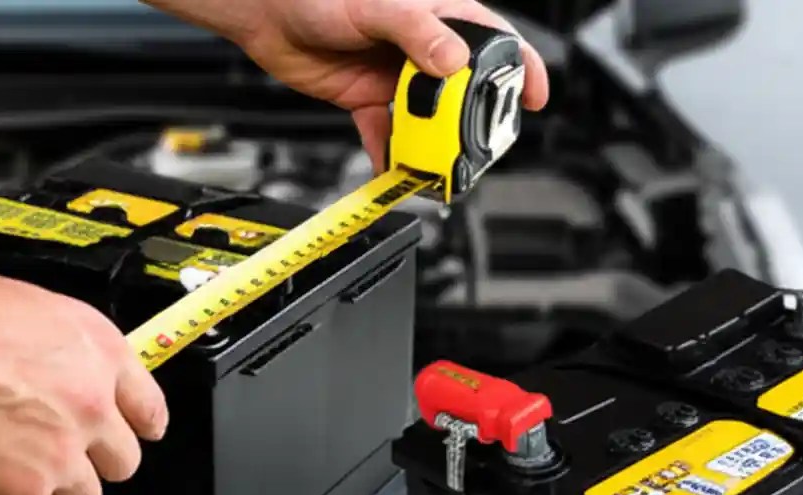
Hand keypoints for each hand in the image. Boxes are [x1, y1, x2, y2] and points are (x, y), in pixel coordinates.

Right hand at [0, 266, 167, 494]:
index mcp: (99, 352)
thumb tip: (63, 368)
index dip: (138, 426)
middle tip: (55, 453)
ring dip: (52, 490)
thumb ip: (61, 349)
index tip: (132, 434)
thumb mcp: (29, 307)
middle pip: (122, 461)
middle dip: (91, 461)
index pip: (149, 407)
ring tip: (14, 471)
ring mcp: (62, 453)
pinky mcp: (24, 493)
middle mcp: (91, 404)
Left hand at [148, 0, 550, 171]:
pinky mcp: (367, 98)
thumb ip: (419, 31)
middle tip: (474, 147)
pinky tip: (394, 170)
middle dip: (471, 122)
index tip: (536, 98)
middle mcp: (422, 49)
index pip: (492, 42)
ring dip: (431, 145)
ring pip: (428, 118)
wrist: (266, 11)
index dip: (520, 69)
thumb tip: (454, 62)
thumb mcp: (378, 5)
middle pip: (462, 92)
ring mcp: (396, 76)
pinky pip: (387, 134)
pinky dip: (390, 155)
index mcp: (438, 16)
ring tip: (434, 167)